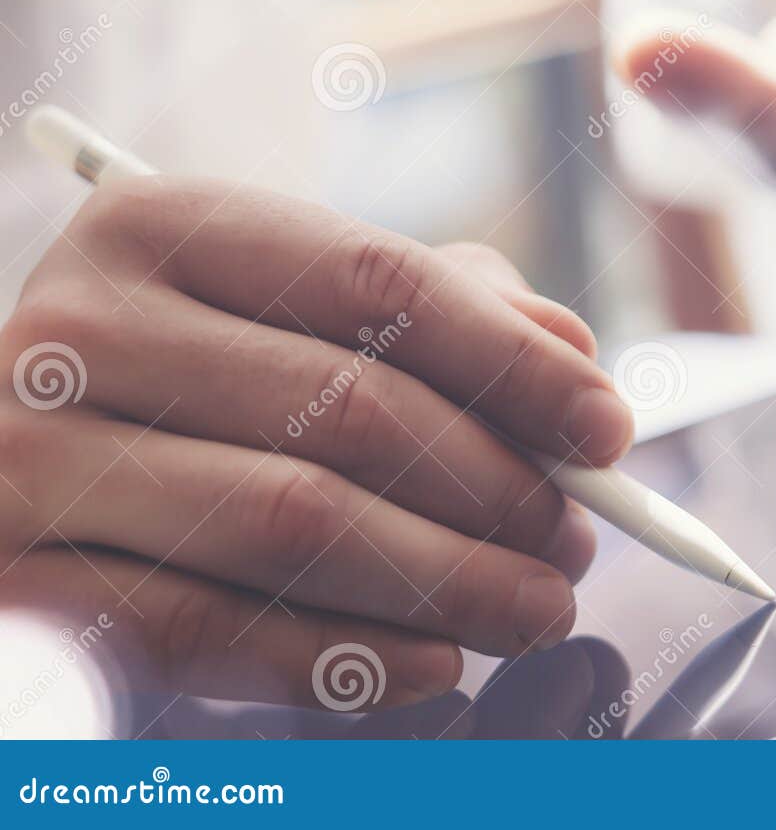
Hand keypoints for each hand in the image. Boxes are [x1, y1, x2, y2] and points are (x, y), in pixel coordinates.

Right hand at [0, 178, 632, 710]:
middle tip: (575, 538)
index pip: (379, 283)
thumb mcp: (298, 302)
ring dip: (449, 577)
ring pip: (294, 522)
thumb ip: (440, 307)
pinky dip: (342, 654)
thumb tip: (571, 350)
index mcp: (165, 222)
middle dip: (498, 486)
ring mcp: (29, 455)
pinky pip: (208, 629)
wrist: (16, 447)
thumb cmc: (194, 367)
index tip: (609, 430)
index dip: (516, 363)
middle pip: (348, 409)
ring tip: (537, 604)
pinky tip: (432, 660)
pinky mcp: (14, 580)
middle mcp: (82, 325)